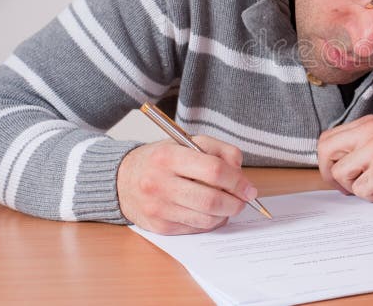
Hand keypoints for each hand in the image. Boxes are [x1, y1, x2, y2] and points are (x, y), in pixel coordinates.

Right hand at [116, 135, 257, 234]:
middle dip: (235, 203)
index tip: (249, 188)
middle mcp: (160, 183)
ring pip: (206, 219)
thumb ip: (218, 150)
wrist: (123, 179)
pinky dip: (210, 222)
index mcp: (169, 157)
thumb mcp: (188, 143)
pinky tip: (209, 212)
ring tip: (228, 205)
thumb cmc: (162, 160)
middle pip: (211, 200)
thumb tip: (240, 171)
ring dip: (225, 214)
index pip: (213, 170)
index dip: (237, 181)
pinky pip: (196, 228)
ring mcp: (158, 208)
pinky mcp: (159, 226)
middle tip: (243, 200)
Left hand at [317, 115, 372, 202]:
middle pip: (325, 153)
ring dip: (356, 187)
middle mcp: (370, 132)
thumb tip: (334, 166)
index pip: (327, 138)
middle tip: (348, 187)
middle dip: (331, 175)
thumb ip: (363, 145)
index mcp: (369, 123)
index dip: (327, 161)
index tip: (338, 174)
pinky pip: (361, 190)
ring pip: (341, 175)